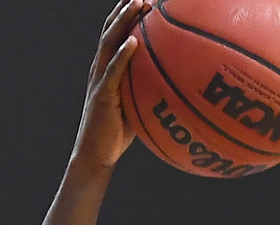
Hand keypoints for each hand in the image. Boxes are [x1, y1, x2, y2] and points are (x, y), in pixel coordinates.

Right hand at [72, 0, 144, 171]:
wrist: (97, 155)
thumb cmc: (120, 132)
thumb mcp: (139, 104)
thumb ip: (152, 88)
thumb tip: (182, 81)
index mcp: (108, 67)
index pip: (117, 32)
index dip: (128, 11)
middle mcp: (101, 67)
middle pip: (111, 28)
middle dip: (126, 6)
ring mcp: (99, 79)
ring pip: (109, 42)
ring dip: (123, 21)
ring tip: (138, 3)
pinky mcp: (101, 95)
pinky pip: (113, 71)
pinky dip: (122, 55)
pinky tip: (133, 42)